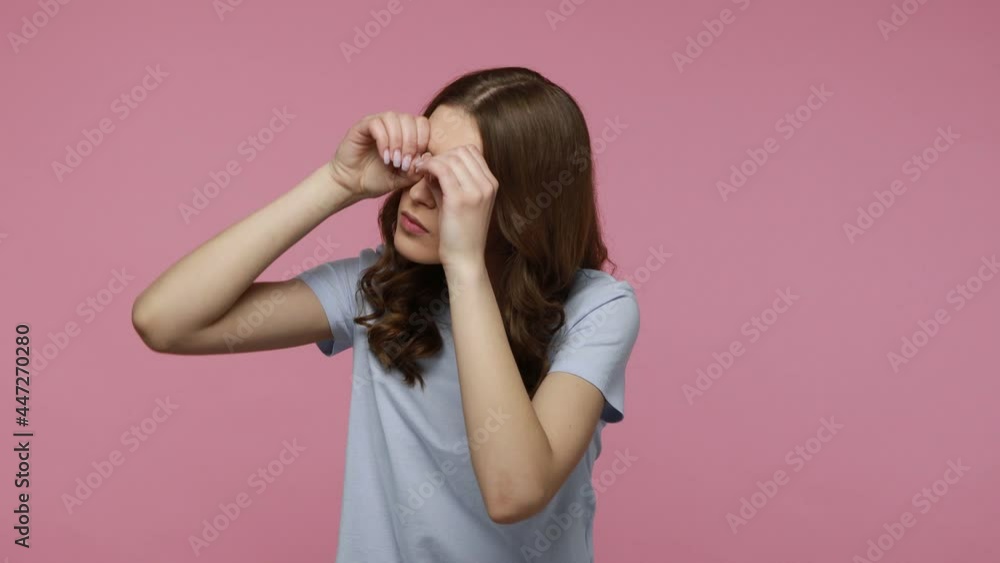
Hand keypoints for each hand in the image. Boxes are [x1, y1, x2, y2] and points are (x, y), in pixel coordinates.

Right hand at [328, 111, 429, 198]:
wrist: (352, 184)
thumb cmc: (377, 179)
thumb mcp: (402, 179)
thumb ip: (416, 170)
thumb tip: (428, 156)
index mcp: (406, 132)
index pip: (423, 124)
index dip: (423, 141)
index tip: (416, 161)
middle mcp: (393, 124)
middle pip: (410, 119)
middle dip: (411, 143)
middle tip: (404, 163)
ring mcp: (378, 123)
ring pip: (394, 118)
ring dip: (397, 141)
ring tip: (393, 161)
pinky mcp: (362, 126)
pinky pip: (377, 124)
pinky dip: (384, 140)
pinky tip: (384, 156)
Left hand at [413, 145, 498, 271]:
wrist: (465, 257)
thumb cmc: (460, 232)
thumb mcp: (458, 201)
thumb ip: (447, 181)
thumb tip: (431, 162)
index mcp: (491, 184)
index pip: (471, 152)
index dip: (451, 153)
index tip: (436, 164)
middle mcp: (487, 185)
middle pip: (461, 152)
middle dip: (440, 156)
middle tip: (424, 167)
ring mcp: (476, 191)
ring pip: (450, 158)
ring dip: (432, 161)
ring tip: (421, 171)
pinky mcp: (460, 199)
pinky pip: (441, 169)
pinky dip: (428, 166)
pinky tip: (420, 173)